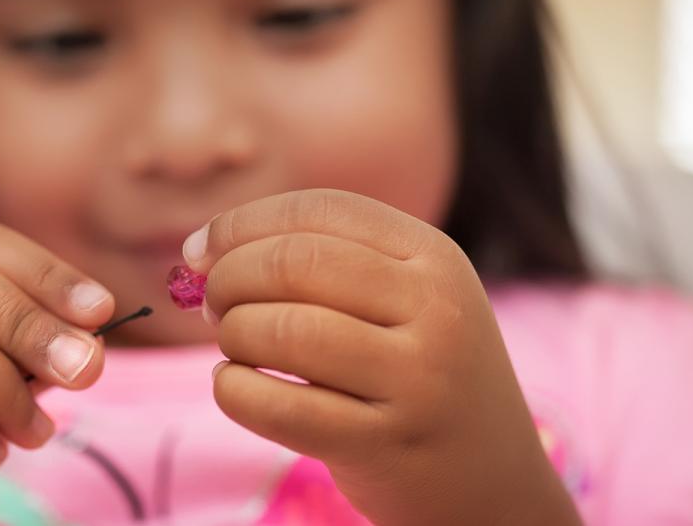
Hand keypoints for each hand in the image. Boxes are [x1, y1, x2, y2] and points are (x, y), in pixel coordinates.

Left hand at [190, 189, 579, 524]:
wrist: (492, 484)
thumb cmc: (418, 376)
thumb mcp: (406, 302)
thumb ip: (323, 264)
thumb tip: (203, 249)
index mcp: (435, 257)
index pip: (320, 209)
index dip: (243, 223)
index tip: (199, 250)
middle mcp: (436, 309)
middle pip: (293, 262)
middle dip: (228, 278)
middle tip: (211, 305)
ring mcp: (417, 379)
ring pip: (284, 330)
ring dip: (233, 335)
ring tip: (234, 348)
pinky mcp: (386, 445)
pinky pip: (280, 406)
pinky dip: (234, 391)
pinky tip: (234, 386)